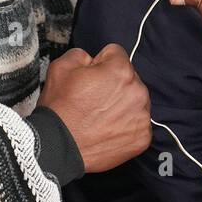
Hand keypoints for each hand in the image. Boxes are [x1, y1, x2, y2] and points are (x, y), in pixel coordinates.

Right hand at [38, 45, 151, 172]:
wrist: (58, 147)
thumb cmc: (59, 109)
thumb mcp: (60, 67)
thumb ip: (82, 54)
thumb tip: (92, 59)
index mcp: (121, 71)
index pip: (116, 54)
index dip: (99, 64)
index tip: (90, 78)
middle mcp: (138, 91)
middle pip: (129, 79)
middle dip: (113, 85)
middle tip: (93, 100)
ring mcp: (142, 116)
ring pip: (135, 101)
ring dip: (122, 105)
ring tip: (99, 117)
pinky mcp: (142, 137)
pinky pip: (137, 124)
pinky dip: (125, 126)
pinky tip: (107, 130)